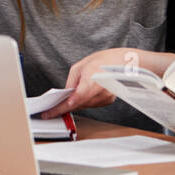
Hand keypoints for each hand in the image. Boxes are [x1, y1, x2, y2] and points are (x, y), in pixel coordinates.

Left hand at [42, 47, 174, 118]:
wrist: (124, 62)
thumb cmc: (102, 60)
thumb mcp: (80, 66)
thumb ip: (71, 82)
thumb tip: (65, 94)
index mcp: (91, 80)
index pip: (73, 100)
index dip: (60, 108)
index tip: (49, 114)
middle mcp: (100, 92)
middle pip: (78, 105)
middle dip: (64, 108)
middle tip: (51, 111)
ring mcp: (106, 98)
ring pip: (84, 106)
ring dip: (74, 105)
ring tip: (63, 103)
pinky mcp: (109, 100)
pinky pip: (91, 104)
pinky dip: (84, 102)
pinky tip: (79, 97)